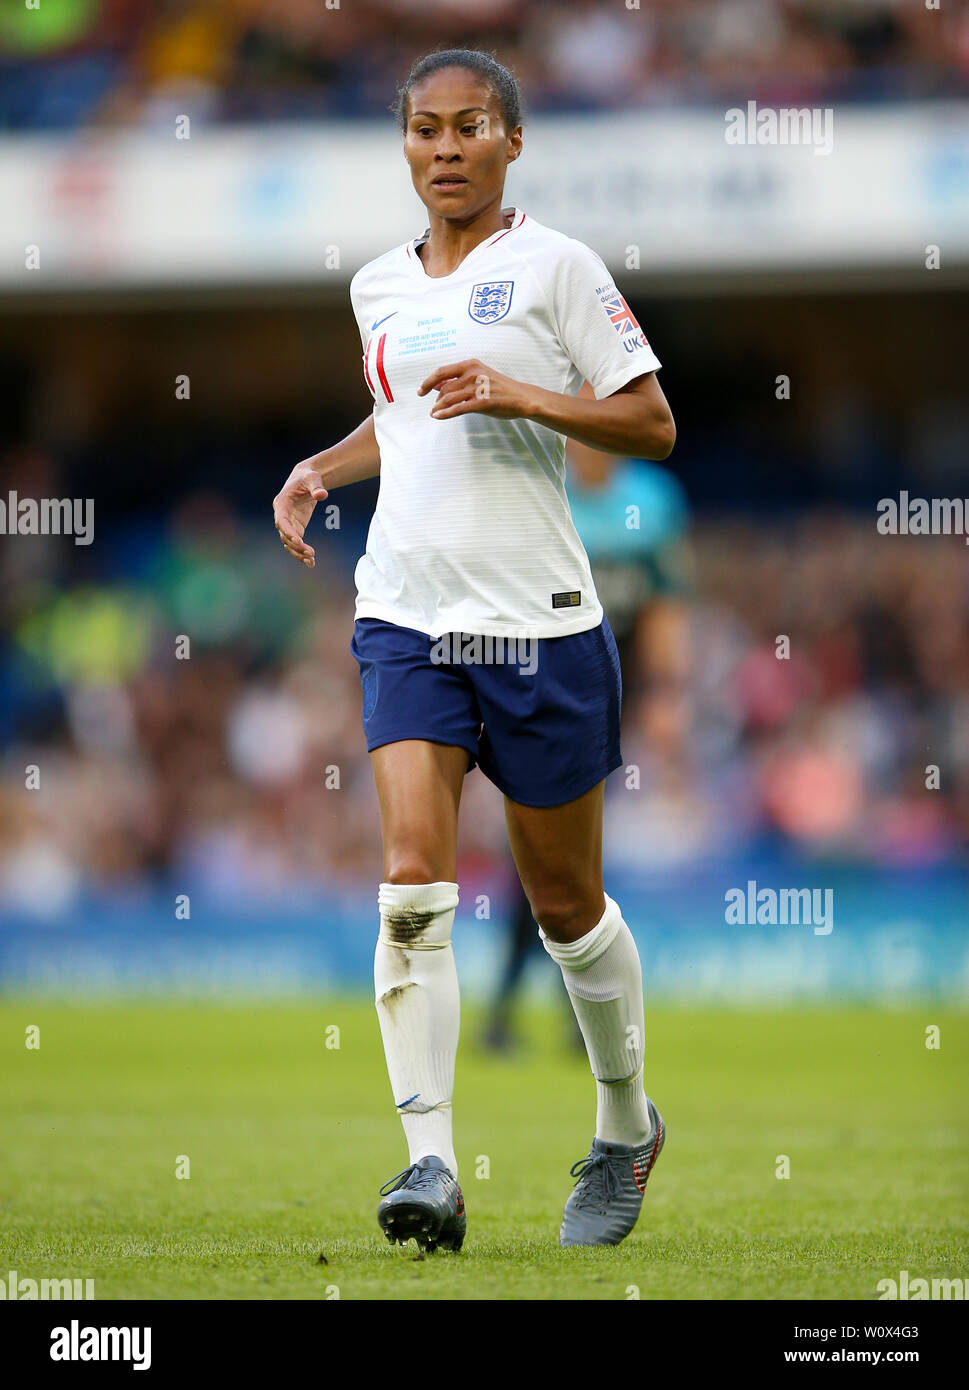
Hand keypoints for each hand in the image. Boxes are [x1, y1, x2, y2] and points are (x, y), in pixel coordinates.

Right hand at [273, 461, 327, 567]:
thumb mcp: (313, 478)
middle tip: (310, 553)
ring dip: (298, 552)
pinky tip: (311, 562)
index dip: (288, 531)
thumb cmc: (308, 476)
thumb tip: (322, 495)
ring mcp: (289, 523)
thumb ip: (317, 486)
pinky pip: (297, 542)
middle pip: (284, 534)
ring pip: (289, 542)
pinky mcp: (296, 527)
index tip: (298, 540)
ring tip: (311, 561)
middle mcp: (282, 515)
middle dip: (296, 545)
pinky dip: (302, 551)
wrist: (307, 479)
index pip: (281, 520)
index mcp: (281, 503)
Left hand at [418, 359, 533, 420]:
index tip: (421, 391)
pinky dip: (445, 413)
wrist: (521, 397)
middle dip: (436, 399)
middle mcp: (472, 374)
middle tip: (433, 407)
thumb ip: (458, 380)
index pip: (442, 372)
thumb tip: (437, 385)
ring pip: (448, 398)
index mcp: (470, 365)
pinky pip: (458, 408)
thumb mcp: (479, 377)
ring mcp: (477, 388)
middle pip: (444, 388)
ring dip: (438, 407)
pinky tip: (438, 417)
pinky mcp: (481, 403)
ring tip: (434, 413)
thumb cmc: (500, 388)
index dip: (428, 382)